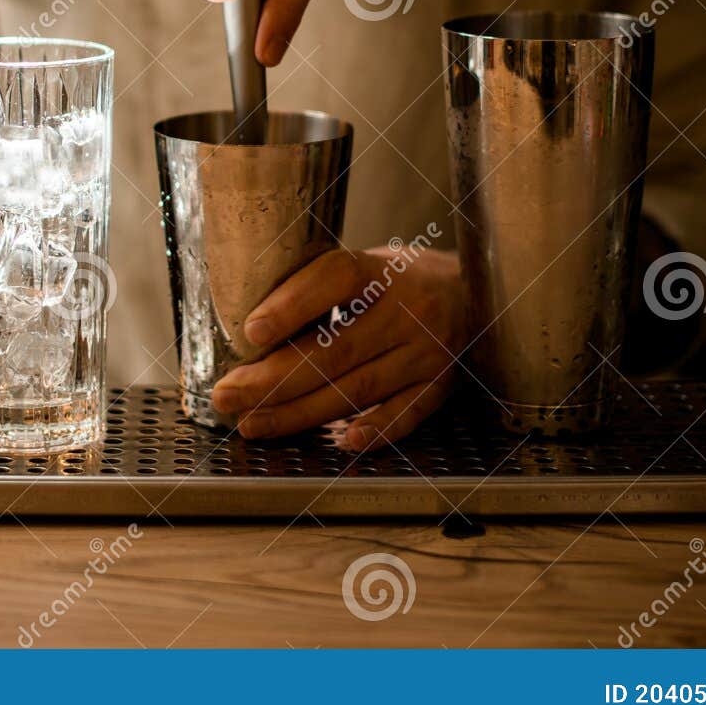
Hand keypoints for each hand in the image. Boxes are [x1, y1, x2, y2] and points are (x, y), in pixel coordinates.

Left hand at [210, 246, 465, 449]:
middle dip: (273, 378)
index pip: (335, 281)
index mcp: (382, 270)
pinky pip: (405, 415)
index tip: (251, 331)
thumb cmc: (402, 280)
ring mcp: (427, 353)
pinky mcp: (440, 387)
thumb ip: (320, 286)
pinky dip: (374, 431)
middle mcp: (408, 311)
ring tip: (253, 423)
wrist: (477, 296)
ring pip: (357, 389)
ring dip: (299, 412)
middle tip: (228, 395)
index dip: (291, 306)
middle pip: (335, 350)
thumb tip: (252, 328)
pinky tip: (340, 441)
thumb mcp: (366, 263)